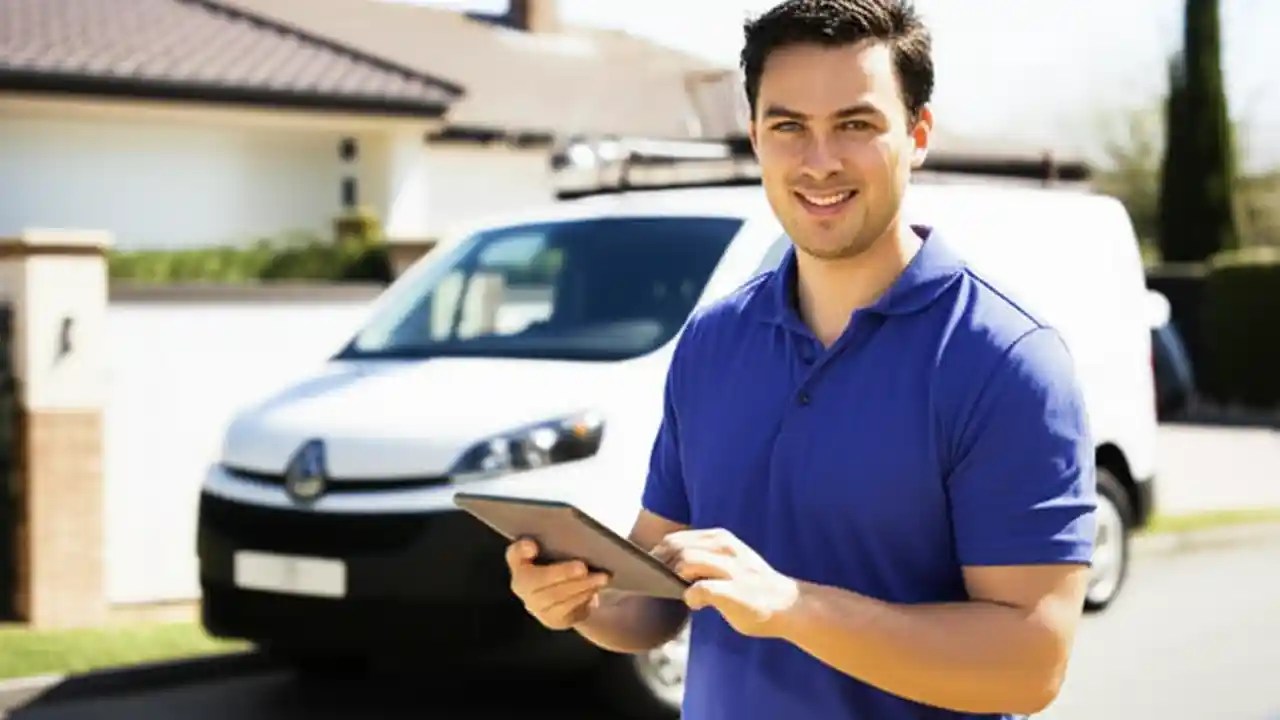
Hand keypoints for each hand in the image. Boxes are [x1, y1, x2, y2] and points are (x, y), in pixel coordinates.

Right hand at [505, 538, 610, 629]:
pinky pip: (567, 611)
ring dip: (580, 586)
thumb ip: (561, 539)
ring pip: (556, 598)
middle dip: (562, 573)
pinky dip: (583, 598)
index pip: (514, 554)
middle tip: (583, 567)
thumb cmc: (565, 562)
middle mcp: (521, 585)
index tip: (532, 545)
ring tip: (600, 577)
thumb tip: (575, 532)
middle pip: (537, 581)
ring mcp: (535, 606)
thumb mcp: (561, 548)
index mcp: (520, 562)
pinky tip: (595, 589)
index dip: (521, 550)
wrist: (572, 594)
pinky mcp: (552, 620)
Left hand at [653, 528, 799, 638]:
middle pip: (676, 547)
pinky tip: (694, 603)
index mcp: (720, 539)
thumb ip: (702, 559)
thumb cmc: (751, 586)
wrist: (789, 605)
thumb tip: (665, 565)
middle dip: (658, 564)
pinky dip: (691, 596)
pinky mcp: (734, 591)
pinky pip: (701, 589)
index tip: (644, 569)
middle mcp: (725, 548)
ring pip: (686, 561)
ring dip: (673, 578)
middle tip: (651, 582)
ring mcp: (731, 569)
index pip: (676, 539)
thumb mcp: (728, 562)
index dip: (656, 553)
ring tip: (673, 591)